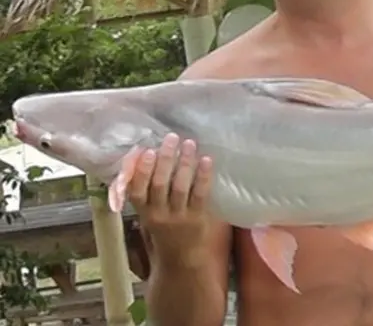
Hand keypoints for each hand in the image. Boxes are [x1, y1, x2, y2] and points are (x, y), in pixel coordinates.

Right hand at [126, 132, 213, 261]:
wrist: (182, 263)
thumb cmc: (163, 231)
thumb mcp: (147, 214)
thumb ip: (144, 192)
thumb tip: (141, 157)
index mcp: (143, 212)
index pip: (137, 190)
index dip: (141, 170)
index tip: (147, 151)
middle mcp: (159, 215)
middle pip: (160, 184)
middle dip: (166, 158)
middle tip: (172, 138)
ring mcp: (179, 218)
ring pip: (179, 186)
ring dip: (185, 162)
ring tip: (189, 143)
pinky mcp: (197, 219)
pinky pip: (200, 194)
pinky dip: (203, 176)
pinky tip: (206, 159)